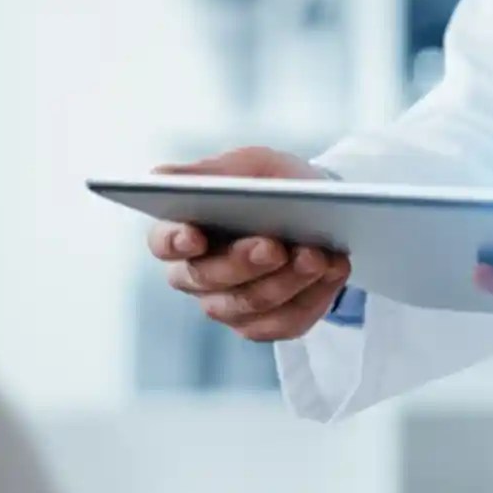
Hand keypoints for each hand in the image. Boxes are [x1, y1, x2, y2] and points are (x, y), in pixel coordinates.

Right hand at [146, 147, 351, 341]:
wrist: (325, 210)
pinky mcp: (268, 324)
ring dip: (286, 281)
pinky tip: (333, 269)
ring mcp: (231, 306)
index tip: (195, 234)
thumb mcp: (251, 167)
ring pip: (250, 305)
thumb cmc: (276, 184)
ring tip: (316, 257)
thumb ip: (211, 174)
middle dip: (244, 262)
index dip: (175, 241)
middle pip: (209, 279)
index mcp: (184, 233)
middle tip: (274, 246)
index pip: (164, 243)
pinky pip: (286, 322)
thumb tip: (158, 178)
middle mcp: (199, 277)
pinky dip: (314, 296)